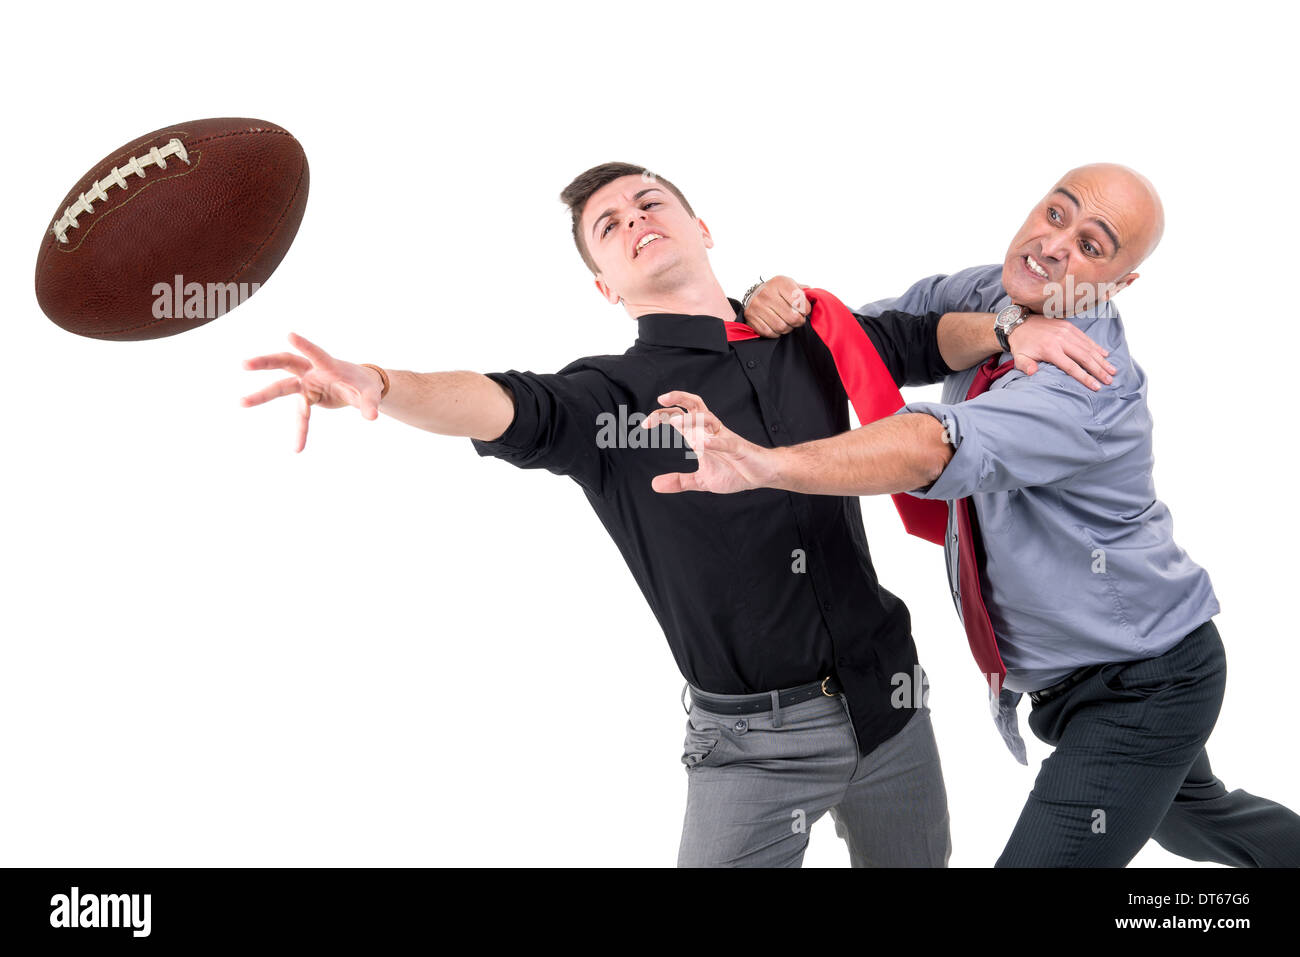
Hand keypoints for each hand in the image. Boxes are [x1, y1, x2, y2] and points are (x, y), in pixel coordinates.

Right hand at [241, 332, 382, 451]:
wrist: (361, 387)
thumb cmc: (366, 384)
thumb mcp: (371, 394)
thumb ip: (370, 403)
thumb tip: (372, 417)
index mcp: (329, 365)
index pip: (316, 354)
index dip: (304, 346)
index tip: (289, 335)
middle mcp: (312, 371)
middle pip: (285, 363)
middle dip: (266, 363)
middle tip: (244, 364)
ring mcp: (307, 384)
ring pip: (281, 387)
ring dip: (262, 395)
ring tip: (242, 402)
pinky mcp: (307, 397)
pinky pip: (301, 416)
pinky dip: (301, 432)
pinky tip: (298, 448)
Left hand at [642, 391, 779, 493]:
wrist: (761, 474)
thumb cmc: (734, 471)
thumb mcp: (700, 481)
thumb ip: (679, 481)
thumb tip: (654, 484)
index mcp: (699, 435)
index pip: (679, 416)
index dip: (661, 416)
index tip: (644, 425)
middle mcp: (710, 431)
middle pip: (694, 405)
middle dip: (678, 399)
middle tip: (660, 400)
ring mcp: (724, 438)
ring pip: (708, 419)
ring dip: (691, 419)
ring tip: (675, 422)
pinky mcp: (738, 449)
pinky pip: (726, 442)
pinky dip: (714, 442)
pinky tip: (703, 444)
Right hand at [744, 275, 809, 337]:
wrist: (754, 293)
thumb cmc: (776, 290)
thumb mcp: (789, 284)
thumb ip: (802, 291)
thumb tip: (814, 296)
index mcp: (780, 283)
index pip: (799, 302)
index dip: (806, 310)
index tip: (804, 311)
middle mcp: (767, 293)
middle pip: (792, 317)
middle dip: (798, 321)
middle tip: (798, 320)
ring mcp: (758, 306)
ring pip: (781, 327)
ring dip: (788, 328)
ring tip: (787, 323)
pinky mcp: (751, 317)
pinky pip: (769, 332)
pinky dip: (776, 333)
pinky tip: (777, 326)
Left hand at [1008, 316, 1117, 390]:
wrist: (1020, 322)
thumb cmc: (1021, 344)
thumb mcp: (1019, 357)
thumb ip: (1025, 366)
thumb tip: (1033, 373)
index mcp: (1050, 350)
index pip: (1072, 367)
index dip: (1085, 378)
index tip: (1096, 386)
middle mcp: (1061, 340)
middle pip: (1084, 357)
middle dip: (1099, 370)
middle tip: (1109, 381)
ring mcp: (1066, 331)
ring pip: (1088, 348)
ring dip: (1102, 360)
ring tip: (1112, 370)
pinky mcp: (1069, 326)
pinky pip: (1085, 338)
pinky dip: (1096, 347)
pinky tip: (1105, 355)